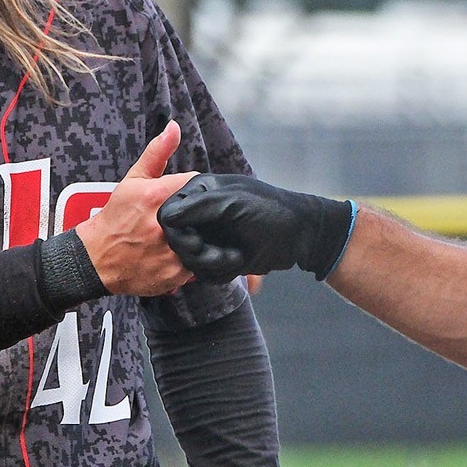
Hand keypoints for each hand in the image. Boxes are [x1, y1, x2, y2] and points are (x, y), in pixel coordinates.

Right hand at [75, 122, 198, 295]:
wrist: (95, 259)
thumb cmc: (115, 217)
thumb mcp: (133, 180)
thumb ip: (156, 153)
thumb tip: (174, 127)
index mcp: (155, 197)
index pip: (197, 183)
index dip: (196, 188)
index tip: (189, 194)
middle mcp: (163, 226)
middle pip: (205, 213)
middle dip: (201, 213)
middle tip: (189, 215)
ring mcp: (170, 252)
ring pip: (205, 239)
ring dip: (200, 236)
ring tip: (187, 233)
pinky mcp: (174, 274)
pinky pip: (198, 263)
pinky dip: (195, 257)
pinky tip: (182, 252)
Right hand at [157, 175, 355, 280]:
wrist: (300, 236)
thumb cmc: (271, 212)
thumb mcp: (233, 204)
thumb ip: (197, 208)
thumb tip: (165, 216)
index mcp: (199, 192)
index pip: (167, 215)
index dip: (178, 233)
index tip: (197, 242)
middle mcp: (199, 214)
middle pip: (175, 243)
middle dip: (199, 254)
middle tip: (225, 256)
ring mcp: (208, 236)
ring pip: (188, 262)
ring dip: (212, 266)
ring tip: (236, 258)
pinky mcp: (218, 256)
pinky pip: (204, 273)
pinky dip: (220, 273)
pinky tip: (239, 262)